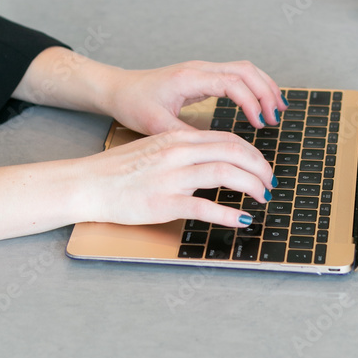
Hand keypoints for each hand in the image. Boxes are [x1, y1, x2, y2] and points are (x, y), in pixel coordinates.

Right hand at [81, 126, 274, 227]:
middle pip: (234, 152)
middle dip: (260, 168)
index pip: (227, 139)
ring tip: (262, 197)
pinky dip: (229, 214)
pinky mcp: (164, 203)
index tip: (262, 167)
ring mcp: (172, 178)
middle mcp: (178, 152)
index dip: (252, 153)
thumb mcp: (155, 147)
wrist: (87, 184)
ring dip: (252, 186)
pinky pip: (205, 207)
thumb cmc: (119, 170)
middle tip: (269, 183)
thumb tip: (214, 158)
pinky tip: (243, 219)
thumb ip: (183, 150)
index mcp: (177, 137)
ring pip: (226, 174)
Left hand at [103, 59, 286, 134]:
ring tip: (277, 110)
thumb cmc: (134, 104)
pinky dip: (254, 87)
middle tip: (275, 118)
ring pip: (245, 69)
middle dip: (266, 92)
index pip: (233, 82)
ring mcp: (203, 70)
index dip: (251, 102)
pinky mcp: (204, 76)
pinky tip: (261, 104)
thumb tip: (215, 151)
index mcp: (190, 78)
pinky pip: (237, 75)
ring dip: (264, 87)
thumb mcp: (157, 125)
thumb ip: (187, 136)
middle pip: (246, 70)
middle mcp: (200, 68)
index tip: (260, 124)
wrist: (119, 89)